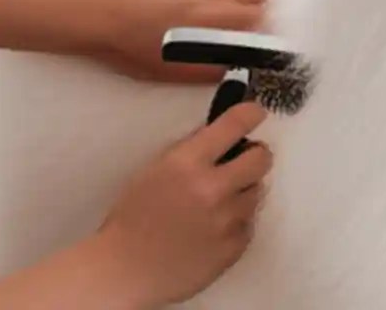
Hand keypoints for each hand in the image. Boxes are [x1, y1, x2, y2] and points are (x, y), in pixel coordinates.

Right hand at [96, 104, 272, 306]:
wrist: (123, 271)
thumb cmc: (132, 219)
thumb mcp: (155, 172)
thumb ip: (191, 153)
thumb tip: (224, 137)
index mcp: (187, 164)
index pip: (234, 125)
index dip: (250, 114)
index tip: (256, 113)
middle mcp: (214, 188)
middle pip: (261, 158)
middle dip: (254, 157)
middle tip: (242, 163)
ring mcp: (228, 219)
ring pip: (256, 192)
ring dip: (241, 194)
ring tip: (215, 206)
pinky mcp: (236, 246)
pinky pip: (249, 224)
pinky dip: (236, 223)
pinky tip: (212, 231)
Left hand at [100, 0, 266, 83]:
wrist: (104, 18)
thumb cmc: (136, 48)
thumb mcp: (174, 72)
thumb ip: (211, 70)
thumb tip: (236, 70)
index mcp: (214, 18)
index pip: (258, 19)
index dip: (267, 32)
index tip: (267, 43)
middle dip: (261, 13)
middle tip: (256, 29)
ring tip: (240, 14)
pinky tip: (215, 1)